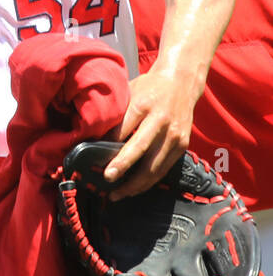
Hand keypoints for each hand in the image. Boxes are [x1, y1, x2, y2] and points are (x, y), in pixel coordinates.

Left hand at [103, 68, 196, 198]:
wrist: (181, 82)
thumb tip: (93, 136)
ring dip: (136, 183)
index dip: (109, 146)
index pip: (123, 129)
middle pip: (140, 148)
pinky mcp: (183, 144)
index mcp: (143, 105)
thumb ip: (116, 113)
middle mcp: (161, 121)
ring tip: (117, 193)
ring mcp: (174, 134)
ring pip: (154, 165)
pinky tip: (134, 188)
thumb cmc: (148, 87)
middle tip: (107, 180)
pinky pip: (164, 168)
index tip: (94, 159)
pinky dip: (149, 181)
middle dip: (123, 166)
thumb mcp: (128, 92)